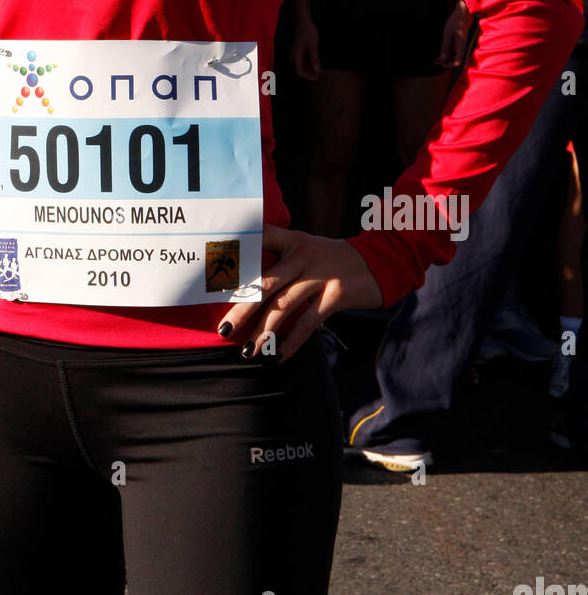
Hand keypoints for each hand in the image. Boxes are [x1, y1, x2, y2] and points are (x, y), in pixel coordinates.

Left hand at [217, 224, 382, 361]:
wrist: (379, 262)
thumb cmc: (330, 260)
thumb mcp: (306, 249)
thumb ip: (280, 259)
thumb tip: (244, 285)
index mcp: (293, 240)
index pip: (260, 238)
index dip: (238, 250)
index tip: (214, 267)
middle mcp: (304, 254)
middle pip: (267, 283)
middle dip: (243, 308)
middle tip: (224, 328)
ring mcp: (321, 274)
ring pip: (286, 306)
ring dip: (264, 331)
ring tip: (247, 350)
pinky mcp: (338, 294)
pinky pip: (310, 322)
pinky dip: (292, 342)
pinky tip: (277, 356)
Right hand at [291, 17, 320, 81]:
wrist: (304, 21)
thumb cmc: (307, 32)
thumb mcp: (313, 46)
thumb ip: (314, 59)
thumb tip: (317, 71)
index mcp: (296, 56)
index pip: (299, 71)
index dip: (307, 76)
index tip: (316, 78)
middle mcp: (295, 56)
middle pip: (300, 69)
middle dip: (310, 74)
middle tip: (320, 75)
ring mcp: (297, 53)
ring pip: (303, 65)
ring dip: (310, 69)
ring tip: (320, 70)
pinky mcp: (300, 50)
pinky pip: (304, 60)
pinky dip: (310, 63)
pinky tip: (317, 63)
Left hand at [436, 0, 470, 68]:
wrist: (463, 12)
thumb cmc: (456, 22)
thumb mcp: (448, 34)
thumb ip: (446, 47)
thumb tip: (443, 59)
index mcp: (461, 46)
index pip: (457, 63)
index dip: (449, 65)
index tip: (440, 62)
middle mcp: (462, 48)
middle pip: (455, 61)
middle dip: (445, 63)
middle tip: (434, 62)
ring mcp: (460, 45)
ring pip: (453, 56)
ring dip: (445, 59)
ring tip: (434, 60)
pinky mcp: (458, 42)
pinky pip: (453, 51)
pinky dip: (446, 53)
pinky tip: (439, 54)